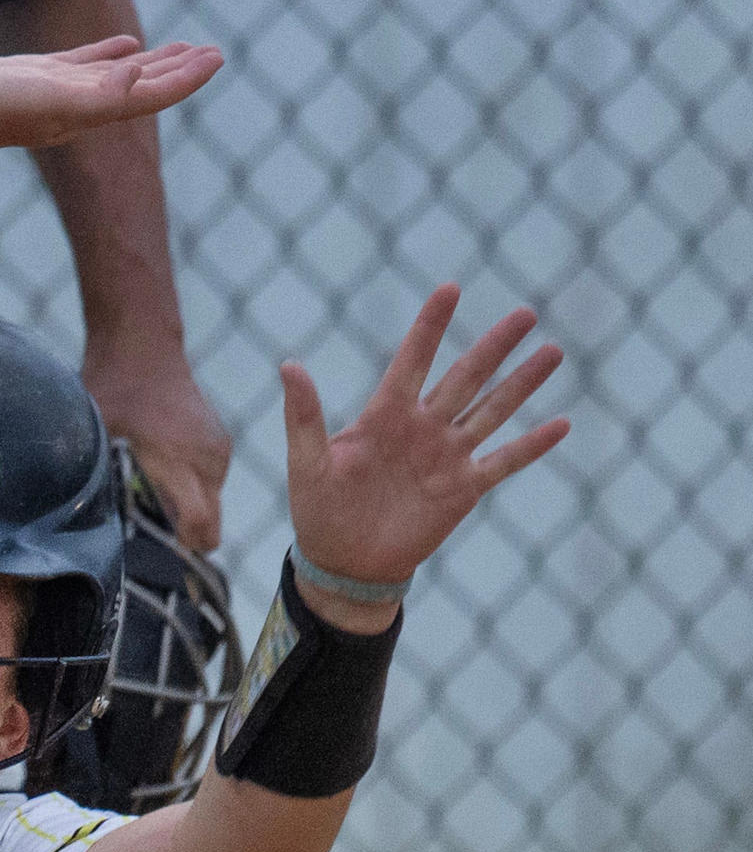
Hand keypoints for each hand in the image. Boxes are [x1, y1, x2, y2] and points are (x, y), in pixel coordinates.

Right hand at [0, 36, 224, 156]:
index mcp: (92, 113)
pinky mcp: (40, 75)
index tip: (217, 57)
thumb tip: (138, 73)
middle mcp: (83, 105)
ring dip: (153, 62)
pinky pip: (87, 62)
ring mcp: (62, 90)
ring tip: (185, 47)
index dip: (187, 78)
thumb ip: (96, 93)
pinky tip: (130, 44)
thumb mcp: (49, 99)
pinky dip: (113, 53)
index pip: (152, 95)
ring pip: (120, 73)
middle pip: (144, 86)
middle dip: (180, 69)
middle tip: (214, 51)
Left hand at [83, 330, 233, 550]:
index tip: (159, 551)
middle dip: (186, 537)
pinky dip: (193, 491)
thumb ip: (96, 479)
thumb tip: (86, 525)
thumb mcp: (93, 436)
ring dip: (188, 512)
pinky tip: (162, 479)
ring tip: (151, 501)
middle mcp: (206, 458)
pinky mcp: (221, 444)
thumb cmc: (111, 391)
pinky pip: (211, 485)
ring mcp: (218, 450)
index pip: (198, 520)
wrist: (142, 349)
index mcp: (176, 458)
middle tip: (150, 536)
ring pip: (212, 505)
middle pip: (211, 522)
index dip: (182, 544)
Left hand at [279, 284, 567, 623]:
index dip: (431, 327)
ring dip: (522, 384)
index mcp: (384, 415)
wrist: (343, 563)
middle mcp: (422, 428)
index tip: (451, 288)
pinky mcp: (464, 489)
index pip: (412, 361)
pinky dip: (532, 445)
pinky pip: (504, 462)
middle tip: (526, 313)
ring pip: (493, 411)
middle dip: (495, 346)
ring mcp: (447, 456)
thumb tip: (289, 364)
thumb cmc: (319, 510)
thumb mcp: (306, 462)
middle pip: (466, 378)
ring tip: (552, 352)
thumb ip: (303, 415)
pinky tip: (561, 423)